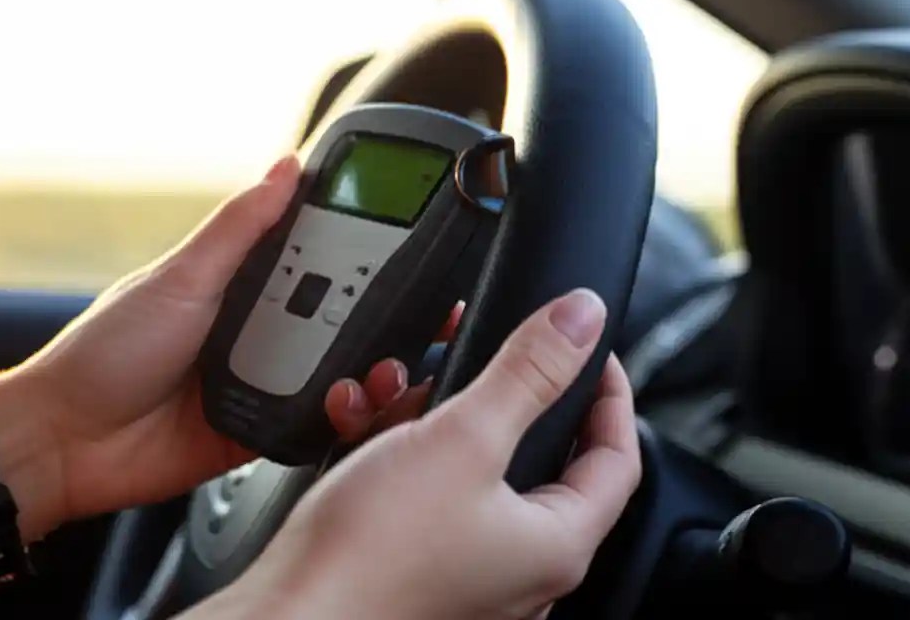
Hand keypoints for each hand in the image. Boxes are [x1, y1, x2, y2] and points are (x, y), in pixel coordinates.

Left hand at [0, 155, 443, 538]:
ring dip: (370, 373)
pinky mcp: (263, 432)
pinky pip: (318, 424)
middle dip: (387, 318)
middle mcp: (260, 330)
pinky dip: (341, 418)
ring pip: (341, 373)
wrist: (67, 443)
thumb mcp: (179, 277)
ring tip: (380, 374)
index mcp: (241, 283)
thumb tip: (286, 165)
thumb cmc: (105, 352)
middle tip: (424, 317)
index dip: (368, 252)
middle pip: (344, 317)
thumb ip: (238, 228)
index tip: (414, 245)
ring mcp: (265, 383)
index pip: (319, 257)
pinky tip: (348, 409)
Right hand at [205, 289, 640, 619]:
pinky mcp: (420, 568)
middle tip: (475, 360)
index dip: (608, 390)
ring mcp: (470, 573)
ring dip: (437, 419)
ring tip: (397, 397)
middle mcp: (522, 569)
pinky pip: (430, 495)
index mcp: (556, 545)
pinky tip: (366, 435)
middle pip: (539, 459)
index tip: (585, 346)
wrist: (291, 612)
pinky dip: (402, 455)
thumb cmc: (372, 552)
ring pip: (474, 471)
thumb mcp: (462, 438)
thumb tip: (582, 320)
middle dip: (498, 396)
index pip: (618, 456)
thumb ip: (529, 373)